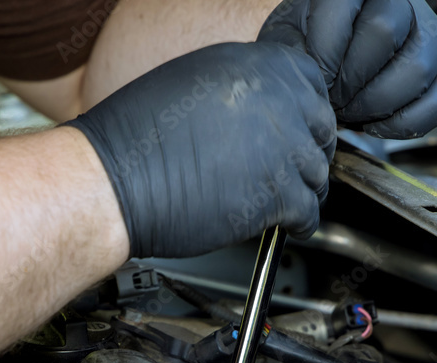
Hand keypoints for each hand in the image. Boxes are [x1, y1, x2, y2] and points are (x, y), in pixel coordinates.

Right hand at [65, 42, 335, 258]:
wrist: (115, 181)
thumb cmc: (137, 138)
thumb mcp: (193, 83)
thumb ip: (241, 89)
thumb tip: (264, 109)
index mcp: (257, 65)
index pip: (312, 82)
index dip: (305, 111)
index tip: (296, 128)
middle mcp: (277, 100)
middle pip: (321, 130)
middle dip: (307, 151)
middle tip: (287, 168)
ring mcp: (283, 148)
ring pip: (318, 174)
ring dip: (303, 189)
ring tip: (282, 199)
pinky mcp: (278, 195)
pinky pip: (310, 213)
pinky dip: (300, 223)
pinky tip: (285, 224)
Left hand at [259, 0, 436, 138]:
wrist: (340, 61)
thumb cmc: (310, 48)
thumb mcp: (291, 40)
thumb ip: (295, 51)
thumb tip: (314, 78)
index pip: (345, 4)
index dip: (325, 52)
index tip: (316, 80)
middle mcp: (403, 2)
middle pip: (384, 33)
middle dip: (350, 80)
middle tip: (333, 99)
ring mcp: (431, 35)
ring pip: (417, 69)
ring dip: (376, 104)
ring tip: (351, 111)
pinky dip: (404, 125)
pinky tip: (376, 124)